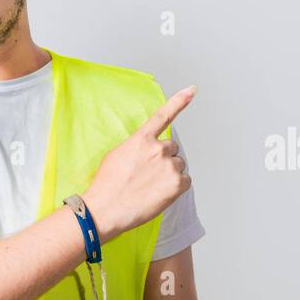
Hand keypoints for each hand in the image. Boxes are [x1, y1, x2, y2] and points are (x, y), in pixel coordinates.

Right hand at [83, 85, 195, 238]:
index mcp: (141, 139)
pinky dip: (176, 187)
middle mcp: (158, 148)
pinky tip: (160, 194)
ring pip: (178, 165)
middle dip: (163, 160)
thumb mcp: (117, 155)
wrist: (106, 209)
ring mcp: (169, 166)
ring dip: (169, 174)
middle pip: (172, 149)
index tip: (193, 90)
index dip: (179, 101)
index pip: (163, 115)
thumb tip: (147, 150)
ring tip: (150, 187)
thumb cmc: (107, 185)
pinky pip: (185, 181)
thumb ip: (137, 147)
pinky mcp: (178, 184)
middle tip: (147, 175)